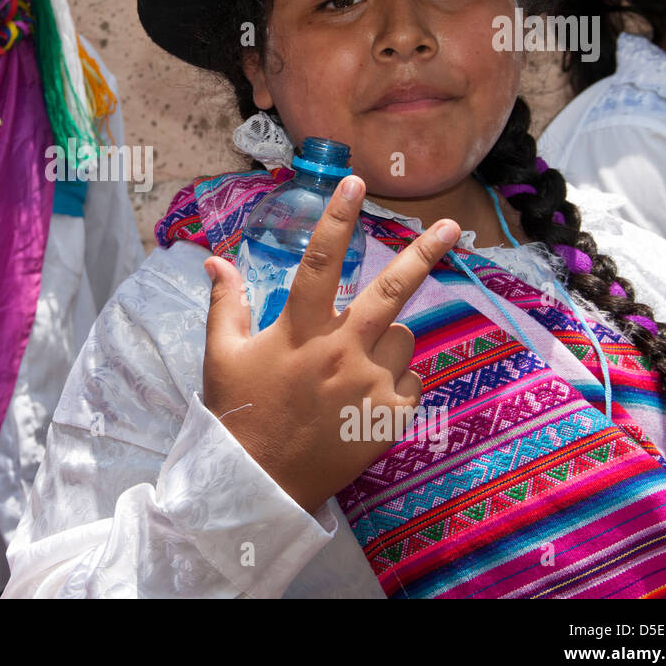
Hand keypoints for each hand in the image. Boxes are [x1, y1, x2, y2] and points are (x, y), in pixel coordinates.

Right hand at [202, 175, 459, 513]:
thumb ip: (225, 303)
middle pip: (390, 291)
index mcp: (298, 331)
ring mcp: (370, 386)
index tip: (355, 182)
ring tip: (353, 365)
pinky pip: (411, 380)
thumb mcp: (221, 355)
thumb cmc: (238, 413)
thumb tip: (215, 259)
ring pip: (402, 338)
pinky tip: (364, 398)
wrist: (259, 483)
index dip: (337, 218)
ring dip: (386, 340)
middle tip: (450, 228)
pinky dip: (395, 381)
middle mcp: (339, 352)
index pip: (320, 262)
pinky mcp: (391, 418)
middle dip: (423, 254)